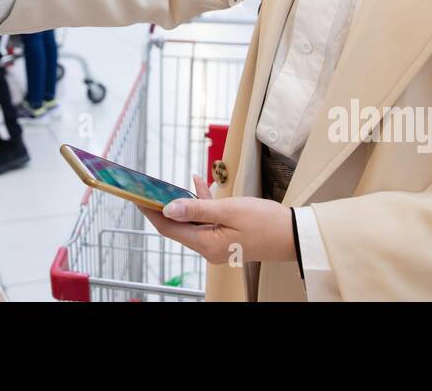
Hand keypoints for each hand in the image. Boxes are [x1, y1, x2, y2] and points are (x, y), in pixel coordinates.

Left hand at [138, 174, 296, 265]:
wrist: (294, 234)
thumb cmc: (267, 222)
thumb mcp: (230, 209)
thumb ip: (198, 208)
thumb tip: (168, 208)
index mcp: (207, 244)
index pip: (169, 228)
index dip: (151, 212)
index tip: (137, 196)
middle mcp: (209, 248)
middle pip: (177, 226)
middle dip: (161, 207)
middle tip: (147, 188)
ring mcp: (217, 244)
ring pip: (191, 222)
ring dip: (182, 203)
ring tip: (168, 184)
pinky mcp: (226, 237)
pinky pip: (207, 220)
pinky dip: (201, 203)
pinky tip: (198, 184)